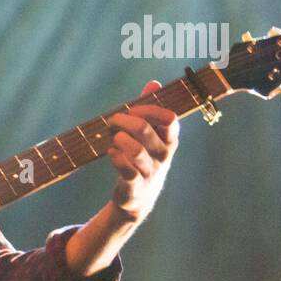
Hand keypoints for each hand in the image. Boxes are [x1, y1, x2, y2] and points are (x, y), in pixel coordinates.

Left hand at [104, 81, 179, 222]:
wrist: (138, 198)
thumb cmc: (143, 159)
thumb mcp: (151, 135)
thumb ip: (150, 109)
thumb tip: (153, 83)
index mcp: (169, 139)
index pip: (169, 118)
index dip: (148, 109)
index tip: (131, 109)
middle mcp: (163, 155)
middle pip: (145, 129)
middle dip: (124, 120)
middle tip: (112, 121)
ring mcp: (150, 171)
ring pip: (135, 150)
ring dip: (118, 139)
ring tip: (113, 138)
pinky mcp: (135, 185)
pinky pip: (126, 170)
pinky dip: (115, 157)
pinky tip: (111, 152)